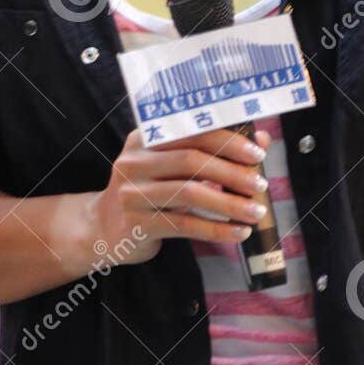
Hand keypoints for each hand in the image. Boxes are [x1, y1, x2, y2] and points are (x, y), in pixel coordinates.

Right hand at [87, 125, 273, 265]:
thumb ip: (211, 150)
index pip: (191, 132)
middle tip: (261, 185)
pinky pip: (183, 225)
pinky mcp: (136, 224)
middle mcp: (134, 161)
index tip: (258, 153)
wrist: (103, 229)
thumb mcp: (172, 165)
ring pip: (189, 194)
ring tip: (256, 211)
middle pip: (192, 161)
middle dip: (232, 173)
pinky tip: (238, 232)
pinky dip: (215, 229)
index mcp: (144, 138)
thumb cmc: (149, 190)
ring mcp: (132, 193)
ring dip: (229, 204)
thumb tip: (261, 138)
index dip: (228, 140)